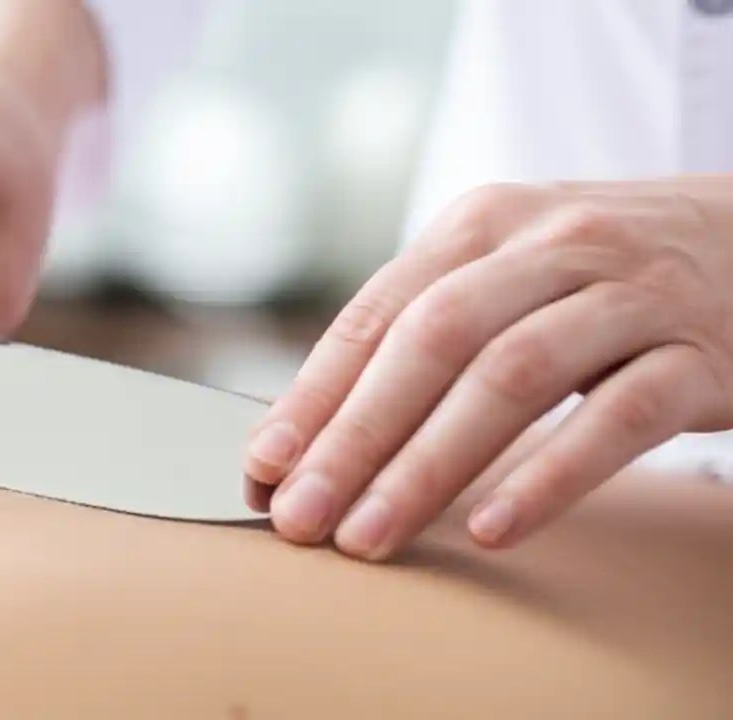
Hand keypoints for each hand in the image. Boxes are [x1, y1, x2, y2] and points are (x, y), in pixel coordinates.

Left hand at [245, 178, 732, 558]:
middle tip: (302, 516)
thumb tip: (318, 427)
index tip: (265, 465)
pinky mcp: (698, 354)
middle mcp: (551, 244)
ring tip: (370, 534)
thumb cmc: (602, 272)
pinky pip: (619, 418)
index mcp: (482, 224)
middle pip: (432, 342)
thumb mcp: (508, 269)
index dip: (314, 393)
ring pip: (512, 377)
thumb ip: (426, 329)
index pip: (378, 313)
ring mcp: (628, 295)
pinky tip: (491, 527)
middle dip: (354, 436)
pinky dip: (549, 475)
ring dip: (430, 465)